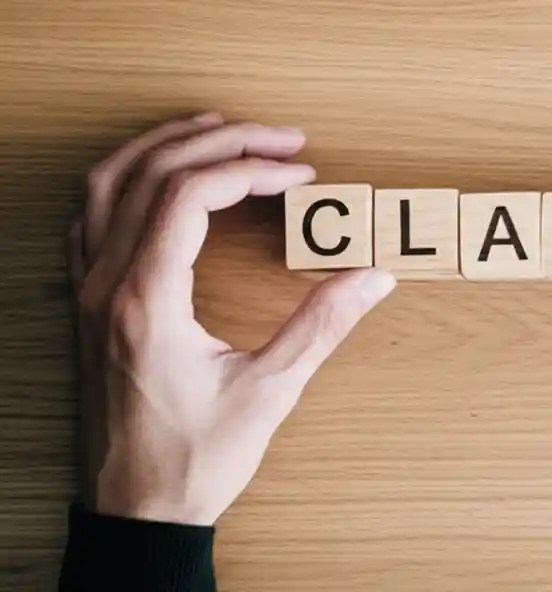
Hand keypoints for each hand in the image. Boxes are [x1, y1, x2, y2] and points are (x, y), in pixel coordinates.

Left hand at [68, 113, 396, 524]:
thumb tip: (371, 277)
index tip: (301, 174)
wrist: (134, 512)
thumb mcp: (269, 393)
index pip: (189, 196)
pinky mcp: (89, 304)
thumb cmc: (191, 460)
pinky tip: (165, 177)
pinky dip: (129, 177)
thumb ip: (321, 326)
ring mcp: (89, 292)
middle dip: (220, 141)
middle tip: (280, 139)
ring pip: (106, 184)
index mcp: (145, 302)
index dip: (252, 170)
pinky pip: (91, 215)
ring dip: (163, 145)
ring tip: (220, 130)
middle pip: (149, 173)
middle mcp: (106, 286)